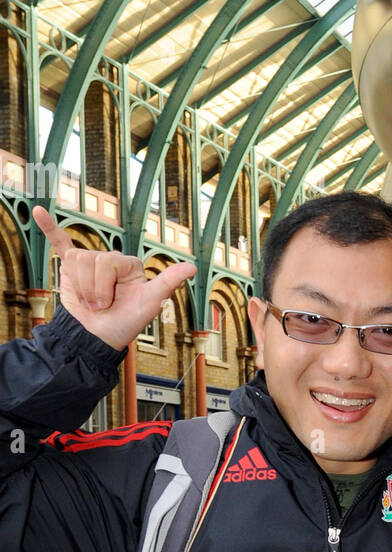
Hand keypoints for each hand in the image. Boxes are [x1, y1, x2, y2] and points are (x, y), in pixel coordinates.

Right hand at [34, 206, 196, 351]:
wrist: (95, 339)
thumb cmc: (123, 324)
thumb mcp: (149, 304)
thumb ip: (167, 282)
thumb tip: (192, 268)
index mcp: (129, 265)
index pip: (108, 261)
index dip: (104, 286)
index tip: (110, 303)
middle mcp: (110, 260)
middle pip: (92, 260)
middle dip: (92, 289)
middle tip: (98, 306)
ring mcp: (90, 263)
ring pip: (75, 261)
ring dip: (79, 288)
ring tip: (88, 302)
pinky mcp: (71, 268)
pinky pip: (60, 243)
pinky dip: (49, 228)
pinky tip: (38, 212)